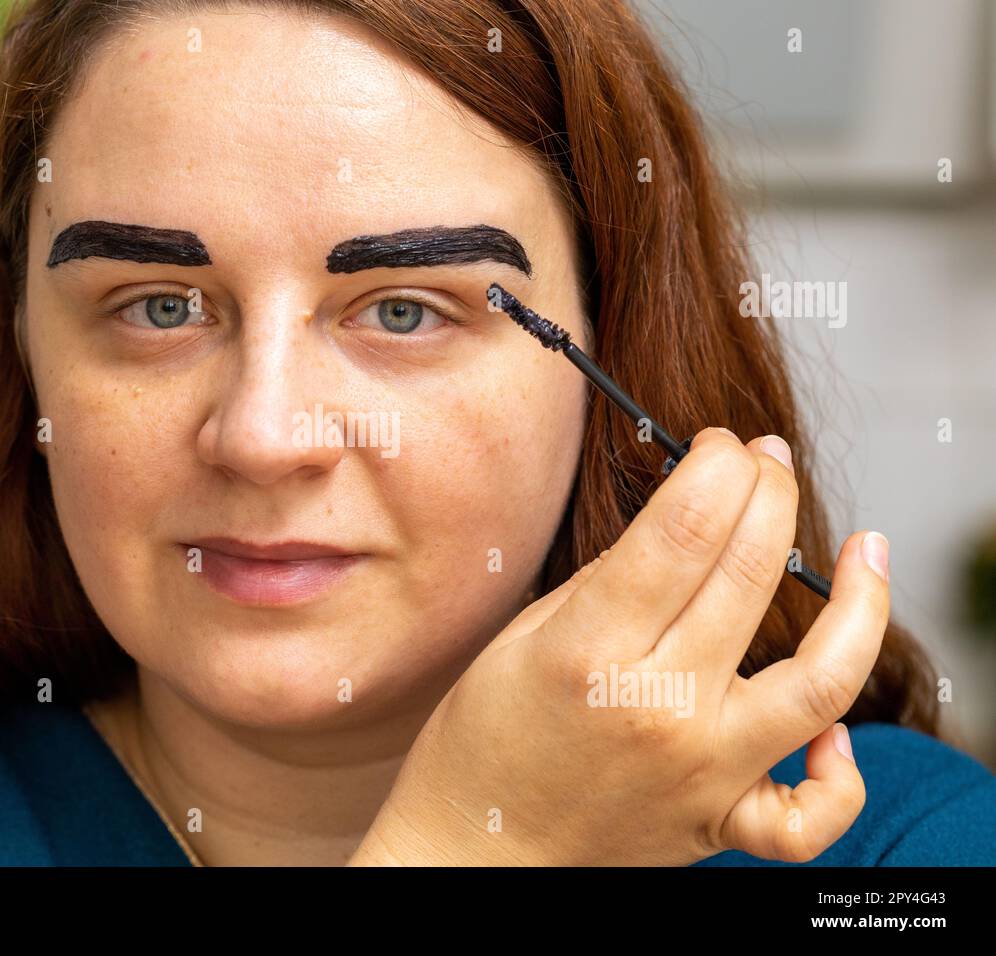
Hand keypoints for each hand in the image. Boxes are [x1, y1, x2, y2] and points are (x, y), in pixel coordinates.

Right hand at [349, 426, 889, 865]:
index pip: (684, 530)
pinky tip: (832, 725)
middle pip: (749, 573)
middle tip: (766, 463)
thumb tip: (686, 527)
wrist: (477, 851)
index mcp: (589, 653)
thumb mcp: (524, 638)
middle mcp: (656, 710)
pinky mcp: (720, 822)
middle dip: (770, 491)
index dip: (716, 465)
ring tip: (868, 552)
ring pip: (821, 680)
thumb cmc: (486, 739)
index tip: (720, 444)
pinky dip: (839, 769)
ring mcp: (701, 771)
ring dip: (859, 603)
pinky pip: (810, 812)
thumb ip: (609, 584)